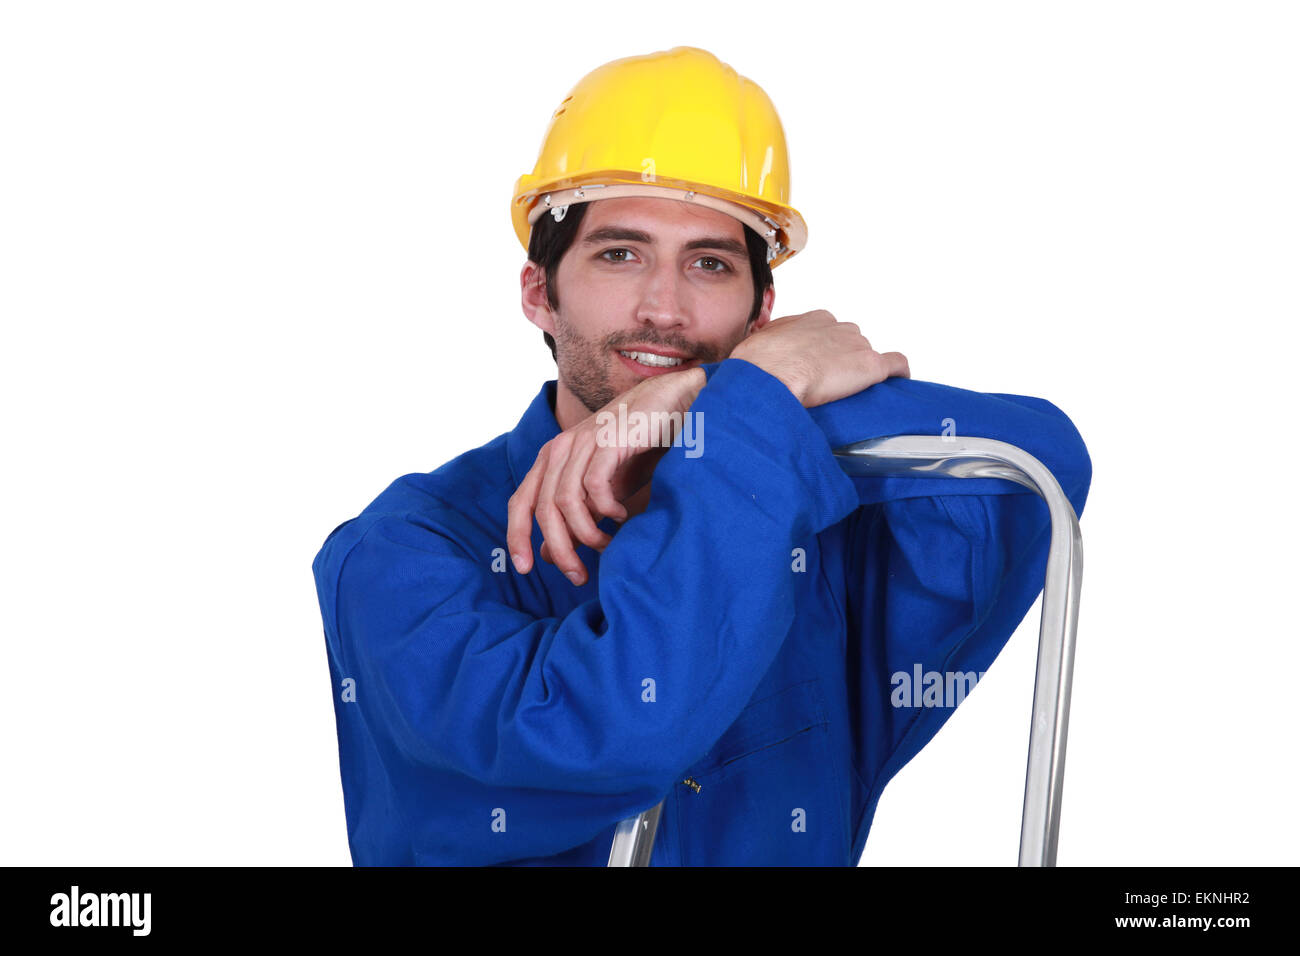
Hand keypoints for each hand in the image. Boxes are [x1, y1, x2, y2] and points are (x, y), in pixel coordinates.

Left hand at [506, 368, 705, 584]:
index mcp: (551, 459)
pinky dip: (606, 509)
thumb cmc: (637, 448)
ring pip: (566, 502)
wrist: (670, 405)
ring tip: (607, 545)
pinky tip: (622, 517)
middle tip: (578, 575)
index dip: (517, 537)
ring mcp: (582, 442)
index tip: (524, 569)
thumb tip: (548, 554)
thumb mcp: (603, 490)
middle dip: (560, 549)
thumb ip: (576, 517)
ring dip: (587, 534)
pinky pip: (594, 486)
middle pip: (543, 510)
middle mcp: (560, 449)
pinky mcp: (608, 440)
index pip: (520, 502)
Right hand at [730, 309, 908, 406]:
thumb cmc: (759, 363)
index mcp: (815, 319)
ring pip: (868, 357)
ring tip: (851, 394)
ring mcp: (858, 345)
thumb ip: (774, 343)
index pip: (830, 333)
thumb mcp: (760, 343)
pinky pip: (897, 364)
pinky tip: (897, 382)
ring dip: (862, 372)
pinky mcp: (871, 365)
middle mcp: (840, 327)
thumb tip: (766, 352)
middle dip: (844, 362)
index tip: (818, 368)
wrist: (770, 376)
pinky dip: (899, 372)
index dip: (826, 353)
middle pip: (852, 344)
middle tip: (830, 385)